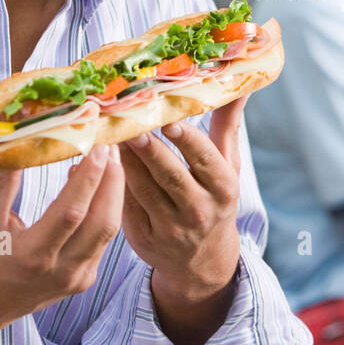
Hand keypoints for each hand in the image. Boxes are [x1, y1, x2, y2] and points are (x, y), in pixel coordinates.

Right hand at [0, 145, 123, 344]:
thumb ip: (2, 180)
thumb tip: (17, 138)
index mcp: (32, 256)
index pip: (71, 212)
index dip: (89, 178)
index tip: (98, 146)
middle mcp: (60, 271)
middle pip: (101, 222)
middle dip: (111, 181)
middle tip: (111, 146)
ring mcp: (76, 279)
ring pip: (108, 231)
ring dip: (113, 194)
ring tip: (108, 161)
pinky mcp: (84, 280)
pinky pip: (103, 240)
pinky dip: (104, 211)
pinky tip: (98, 187)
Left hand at [118, 95, 248, 344]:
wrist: (202, 260)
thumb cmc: (214, 199)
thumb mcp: (228, 167)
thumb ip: (227, 125)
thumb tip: (239, 84)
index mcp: (223, 189)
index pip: (204, 160)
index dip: (186, 140)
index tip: (169, 118)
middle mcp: (198, 210)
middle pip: (169, 174)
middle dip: (148, 148)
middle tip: (129, 123)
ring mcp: (169, 228)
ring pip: (142, 188)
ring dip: (125, 160)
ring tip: (113, 133)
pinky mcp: (143, 238)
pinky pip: (126, 205)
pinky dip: (114, 181)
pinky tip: (104, 160)